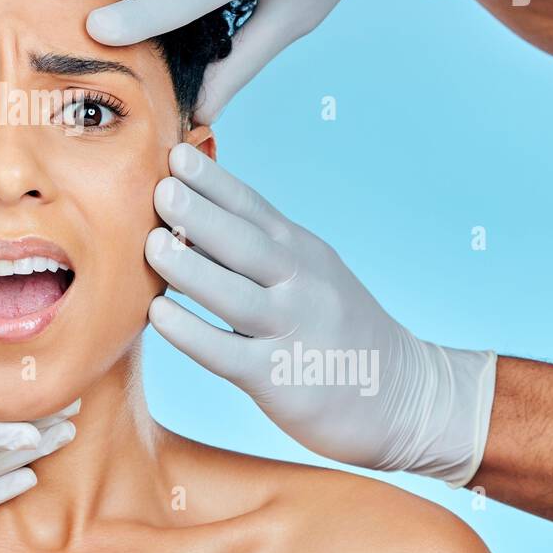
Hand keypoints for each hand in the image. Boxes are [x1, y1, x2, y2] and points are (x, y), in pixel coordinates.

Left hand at [142, 143, 495, 486]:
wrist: (401, 396)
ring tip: (152, 244)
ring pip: (235, 296)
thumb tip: (182, 213)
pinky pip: (227, 353)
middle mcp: (300, 284)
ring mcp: (292, 330)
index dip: (215, 183)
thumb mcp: (308, 272)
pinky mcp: (280, 377)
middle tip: (162, 187)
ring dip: (191, 269)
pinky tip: (159, 316)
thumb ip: (255, 245)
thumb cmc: (333, 326)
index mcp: (300, 251)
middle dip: (202, 213)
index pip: (253, 208)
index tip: (177, 155)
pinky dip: (192, 333)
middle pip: (245, 244)